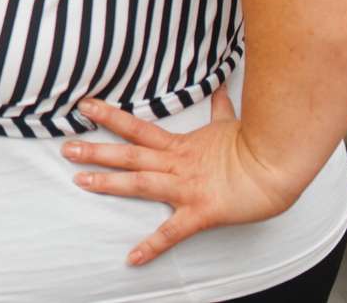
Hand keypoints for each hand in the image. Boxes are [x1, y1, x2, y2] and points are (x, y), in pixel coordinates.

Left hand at [61, 88, 301, 266]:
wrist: (280, 165)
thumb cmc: (257, 145)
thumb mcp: (232, 124)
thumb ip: (220, 109)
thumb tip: (221, 89)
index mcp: (181, 145)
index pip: (137, 127)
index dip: (110, 116)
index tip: (84, 107)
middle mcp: (177, 164)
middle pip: (129, 155)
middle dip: (96, 151)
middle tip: (66, 148)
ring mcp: (186, 187)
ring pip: (140, 183)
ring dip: (108, 182)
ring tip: (79, 180)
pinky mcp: (201, 212)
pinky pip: (172, 233)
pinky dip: (152, 247)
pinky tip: (132, 258)